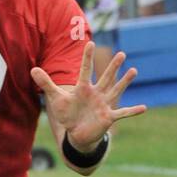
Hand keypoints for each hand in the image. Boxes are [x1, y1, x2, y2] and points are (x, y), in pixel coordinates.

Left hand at [31, 45, 145, 151]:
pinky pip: (122, 113)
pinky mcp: (108, 117)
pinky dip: (132, 111)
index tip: (90, 44)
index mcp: (83, 88)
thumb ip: (47, 83)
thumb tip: (32, 69)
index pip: (85, 70)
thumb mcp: (56, 98)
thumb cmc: (68, 113)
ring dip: (124, 82)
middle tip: (122, 53)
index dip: (87, 58)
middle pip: (105, 78)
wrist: (76, 132)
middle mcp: (96, 94)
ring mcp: (103, 105)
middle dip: (113, 67)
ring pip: (115, 91)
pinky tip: (144, 107)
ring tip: (134, 70)